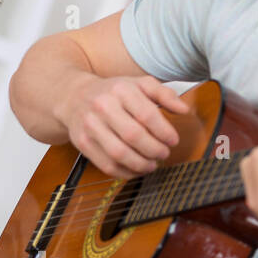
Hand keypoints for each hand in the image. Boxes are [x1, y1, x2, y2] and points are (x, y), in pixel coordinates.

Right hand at [57, 74, 190, 178]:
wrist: (73, 96)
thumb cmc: (112, 92)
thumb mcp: (139, 84)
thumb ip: (164, 94)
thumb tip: (184, 110)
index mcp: (121, 90)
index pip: (147, 115)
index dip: (164, 132)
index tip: (173, 140)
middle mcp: (102, 106)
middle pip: (134, 136)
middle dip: (155, 150)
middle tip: (163, 153)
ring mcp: (90, 125)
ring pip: (119, 153)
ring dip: (141, 164)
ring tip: (151, 164)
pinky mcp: (82, 142)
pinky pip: (106, 165)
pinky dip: (125, 173)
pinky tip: (136, 169)